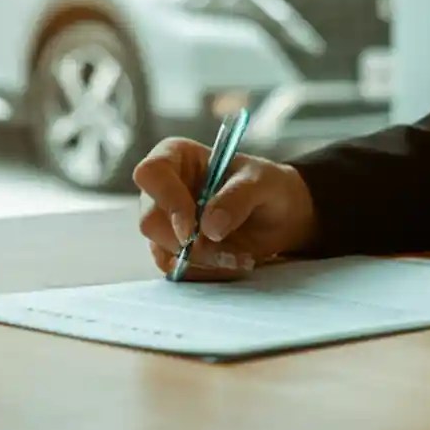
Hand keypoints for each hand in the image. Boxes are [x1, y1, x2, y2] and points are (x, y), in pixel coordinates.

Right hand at [134, 138, 317, 280]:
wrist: (279, 215)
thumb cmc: (266, 185)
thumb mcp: (262, 182)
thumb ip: (237, 197)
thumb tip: (210, 227)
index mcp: (176, 157)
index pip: (151, 173)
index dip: (167, 201)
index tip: (192, 228)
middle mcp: (162, 190)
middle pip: (150, 221)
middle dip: (190, 243)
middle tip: (227, 250)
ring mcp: (165, 223)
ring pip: (163, 251)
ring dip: (204, 261)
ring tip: (240, 256)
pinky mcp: (175, 251)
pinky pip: (178, 270)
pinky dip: (207, 272)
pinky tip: (233, 263)